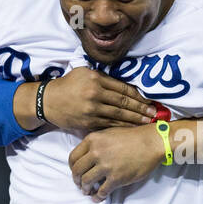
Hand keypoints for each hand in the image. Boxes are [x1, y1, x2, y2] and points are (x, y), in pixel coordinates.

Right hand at [40, 68, 157, 132]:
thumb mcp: (84, 73)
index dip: (139, 96)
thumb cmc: (68, 85)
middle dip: (142, 110)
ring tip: (148, 123)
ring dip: (135, 120)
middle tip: (155, 114)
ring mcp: (92, 110)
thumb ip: (104, 78)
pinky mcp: (88, 123)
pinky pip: (109, 125)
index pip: (124, 89)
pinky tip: (131, 129)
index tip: (150, 101)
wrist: (47, 101)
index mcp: (96, 79)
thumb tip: (125, 87)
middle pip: (124, 103)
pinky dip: (121, 127)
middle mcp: (95, 94)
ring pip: (119, 116)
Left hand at [68, 124, 166, 200]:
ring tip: (88, 191)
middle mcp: (96, 152)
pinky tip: (98, 198)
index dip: (72, 168)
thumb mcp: (109, 133)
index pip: (73, 157)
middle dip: (77, 180)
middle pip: (77, 171)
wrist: (152, 142)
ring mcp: (106, 166)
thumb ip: (96, 143)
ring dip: (85, 189)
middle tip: (80, 184)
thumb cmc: (133, 137)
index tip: (76, 172)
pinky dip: (98, 197)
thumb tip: (86, 156)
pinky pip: (102, 191)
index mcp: (93, 140)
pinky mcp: (116, 178)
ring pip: (87, 182)